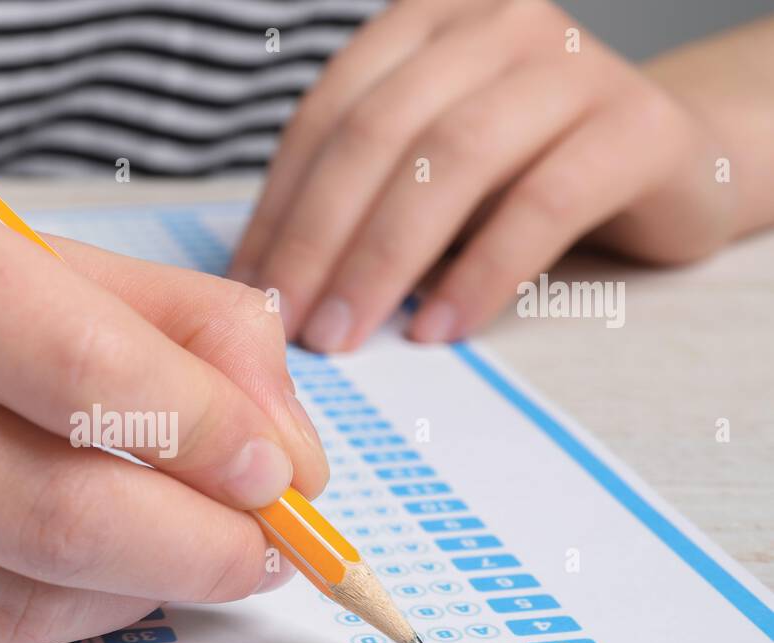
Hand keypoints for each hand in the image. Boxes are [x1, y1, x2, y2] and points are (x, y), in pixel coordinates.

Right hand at [0, 150, 324, 642]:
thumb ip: (165, 323)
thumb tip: (284, 446)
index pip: (70, 362)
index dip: (202, 433)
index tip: (277, 471)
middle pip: (44, 505)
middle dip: (195, 547)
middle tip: (263, 550)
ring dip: (125, 593)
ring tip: (172, 558)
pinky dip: (40, 622)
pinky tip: (73, 582)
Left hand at [229, 0, 732, 351]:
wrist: (671, 167)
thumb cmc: (524, 176)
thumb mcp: (426, 174)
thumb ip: (359, 199)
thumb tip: (265, 281)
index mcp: (427, 24)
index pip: (328, 113)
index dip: (279, 206)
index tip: (248, 288)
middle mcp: (496, 26)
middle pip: (378, 132)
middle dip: (319, 238)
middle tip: (288, 322)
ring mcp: (574, 65)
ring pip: (451, 161)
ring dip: (384, 260)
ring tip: (347, 333)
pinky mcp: (638, 127)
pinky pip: (542, 204)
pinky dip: (480, 275)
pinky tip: (439, 330)